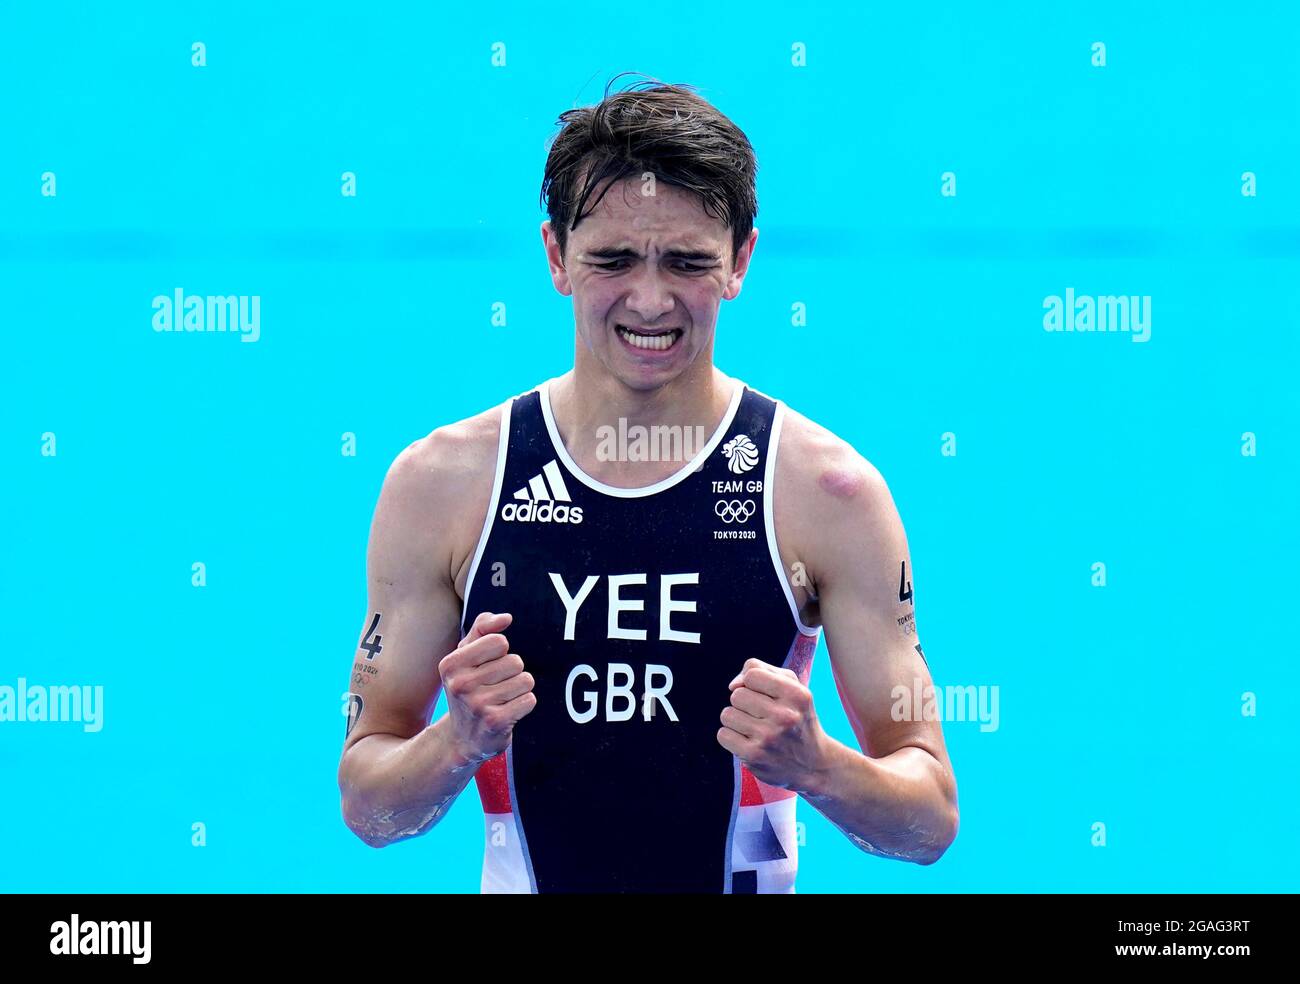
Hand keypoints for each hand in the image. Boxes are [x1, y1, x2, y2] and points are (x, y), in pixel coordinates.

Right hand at [439, 611, 535, 763]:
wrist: (461, 738)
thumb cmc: (468, 689)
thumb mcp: (465, 657)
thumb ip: (482, 629)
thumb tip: (506, 618)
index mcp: (451, 664)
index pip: (498, 641)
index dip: (500, 652)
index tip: (488, 666)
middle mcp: (461, 684)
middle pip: (515, 661)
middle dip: (512, 672)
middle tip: (495, 687)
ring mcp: (477, 704)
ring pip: (525, 680)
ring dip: (519, 689)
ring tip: (502, 699)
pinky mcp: (495, 721)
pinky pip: (529, 699)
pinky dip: (524, 704)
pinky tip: (508, 712)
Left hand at [717, 657, 829, 791]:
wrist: (813, 765)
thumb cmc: (796, 718)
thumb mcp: (792, 687)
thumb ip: (762, 671)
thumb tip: (732, 685)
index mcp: (796, 695)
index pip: (752, 674)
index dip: (751, 683)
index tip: (762, 695)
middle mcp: (785, 716)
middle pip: (737, 694)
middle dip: (744, 703)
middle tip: (761, 715)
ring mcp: (769, 737)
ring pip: (727, 714)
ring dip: (736, 720)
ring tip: (755, 729)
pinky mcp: (754, 756)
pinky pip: (723, 735)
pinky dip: (731, 737)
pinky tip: (748, 742)